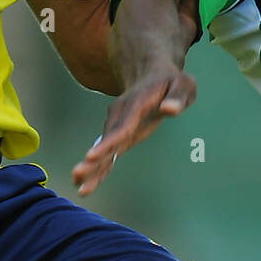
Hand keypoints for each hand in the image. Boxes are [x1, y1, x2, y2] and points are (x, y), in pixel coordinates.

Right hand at [72, 66, 196, 195]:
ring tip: (78, 185)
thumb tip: (169, 110)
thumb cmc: (172, 82)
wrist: (151, 75)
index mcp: (136, 104)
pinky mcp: (120, 135)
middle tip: (77, 173)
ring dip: (91, 167)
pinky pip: (107, 153)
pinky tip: (85, 186)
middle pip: (106, 139)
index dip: (107, 142)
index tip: (91, 155)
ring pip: (103, 148)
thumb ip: (177, 97)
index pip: (122, 126)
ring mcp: (118, 125)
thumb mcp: (183, 85)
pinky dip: (97, 169)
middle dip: (93, 158)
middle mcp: (121, 115)